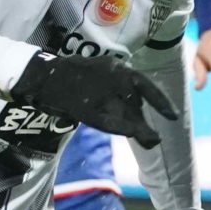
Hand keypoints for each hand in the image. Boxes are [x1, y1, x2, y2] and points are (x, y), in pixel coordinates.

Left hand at [9, 52, 177, 148]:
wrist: (38, 80)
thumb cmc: (67, 97)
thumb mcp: (97, 116)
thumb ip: (125, 127)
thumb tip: (154, 140)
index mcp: (120, 74)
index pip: (148, 89)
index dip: (161, 104)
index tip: (173, 118)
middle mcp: (114, 69)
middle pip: (135, 95)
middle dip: (142, 117)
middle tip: (148, 138)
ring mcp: (102, 70)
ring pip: (123, 93)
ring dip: (130, 112)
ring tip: (134, 132)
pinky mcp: (90, 74)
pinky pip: (111, 90)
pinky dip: (116, 105)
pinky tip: (114, 116)